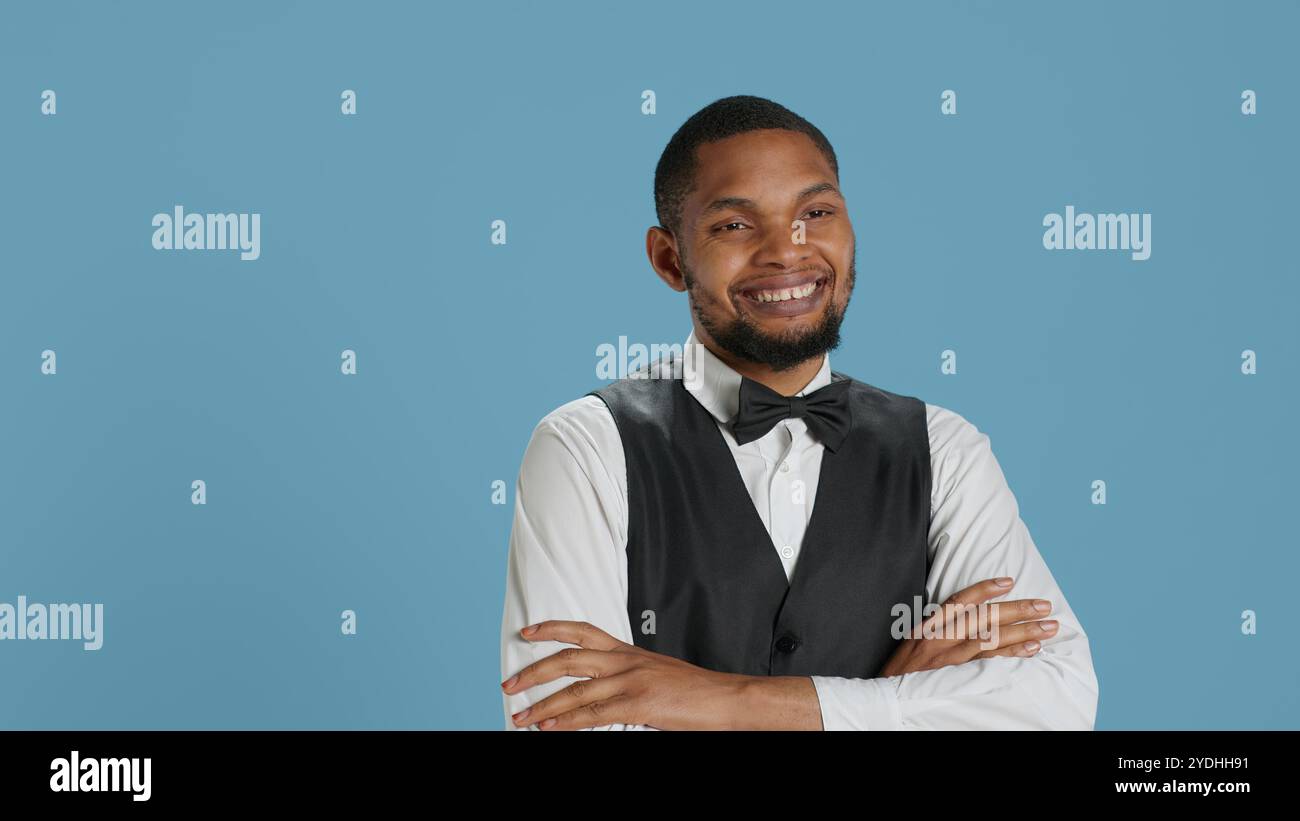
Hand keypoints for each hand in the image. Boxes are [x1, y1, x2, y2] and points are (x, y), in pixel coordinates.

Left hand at [501, 620, 760, 729]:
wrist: (725, 699)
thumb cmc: (693, 691)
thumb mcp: (654, 673)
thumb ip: (625, 676)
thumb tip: (596, 690)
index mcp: (628, 651)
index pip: (582, 631)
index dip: (551, 628)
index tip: (527, 632)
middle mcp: (625, 661)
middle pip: (568, 659)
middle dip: (534, 672)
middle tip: (509, 685)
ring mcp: (631, 681)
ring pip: (575, 691)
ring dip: (542, 706)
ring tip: (520, 717)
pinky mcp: (639, 704)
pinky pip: (593, 714)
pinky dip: (566, 722)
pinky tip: (549, 727)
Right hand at [879, 576, 1057, 676]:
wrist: (884, 700)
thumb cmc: (900, 673)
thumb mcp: (912, 644)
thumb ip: (936, 630)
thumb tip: (966, 619)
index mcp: (927, 628)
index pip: (958, 601)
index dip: (984, 589)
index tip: (1008, 581)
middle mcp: (937, 640)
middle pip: (982, 618)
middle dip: (1016, 610)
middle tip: (1044, 606)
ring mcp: (947, 660)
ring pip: (990, 639)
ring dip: (1022, 631)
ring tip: (1047, 627)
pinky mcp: (954, 678)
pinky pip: (988, 664)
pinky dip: (1011, 656)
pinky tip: (1031, 651)